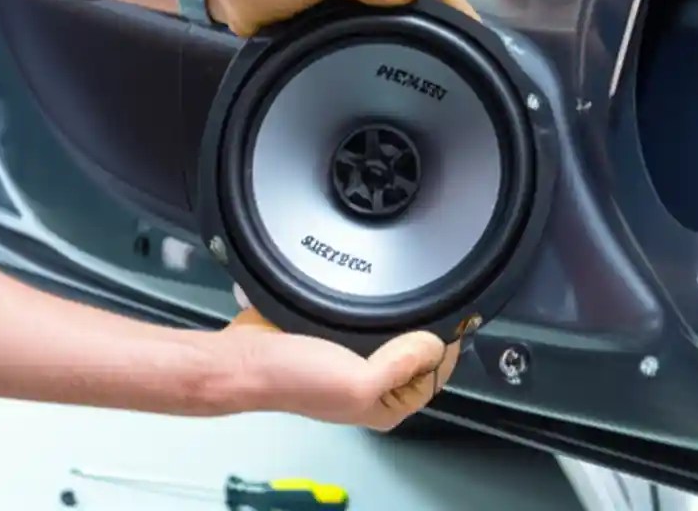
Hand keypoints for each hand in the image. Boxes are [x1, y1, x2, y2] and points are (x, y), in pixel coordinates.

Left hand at [206, 0, 478, 37]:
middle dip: (450, 20)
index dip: (454, 2)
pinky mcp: (349, 14)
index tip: (475, 36)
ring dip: (429, 32)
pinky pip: (387, 24)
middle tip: (469, 60)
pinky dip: (405, 38)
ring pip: (408, 10)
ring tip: (448, 65)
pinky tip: (410, 61)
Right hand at [221, 306, 460, 431]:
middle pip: (415, 356)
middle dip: (424, 331)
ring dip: (399, 316)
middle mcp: (371, 386)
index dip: (445, 352)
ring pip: (393, 334)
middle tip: (433, 299)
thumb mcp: (358, 381)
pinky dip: (373, 307)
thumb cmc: (297, 378)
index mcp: (383, 407)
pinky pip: (367, 319)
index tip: (451, 321)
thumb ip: (401, 366)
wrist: (246, 358)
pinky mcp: (335, 335)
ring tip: (407, 291)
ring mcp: (352, 359)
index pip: (433, 379)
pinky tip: (376, 292)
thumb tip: (434, 346)